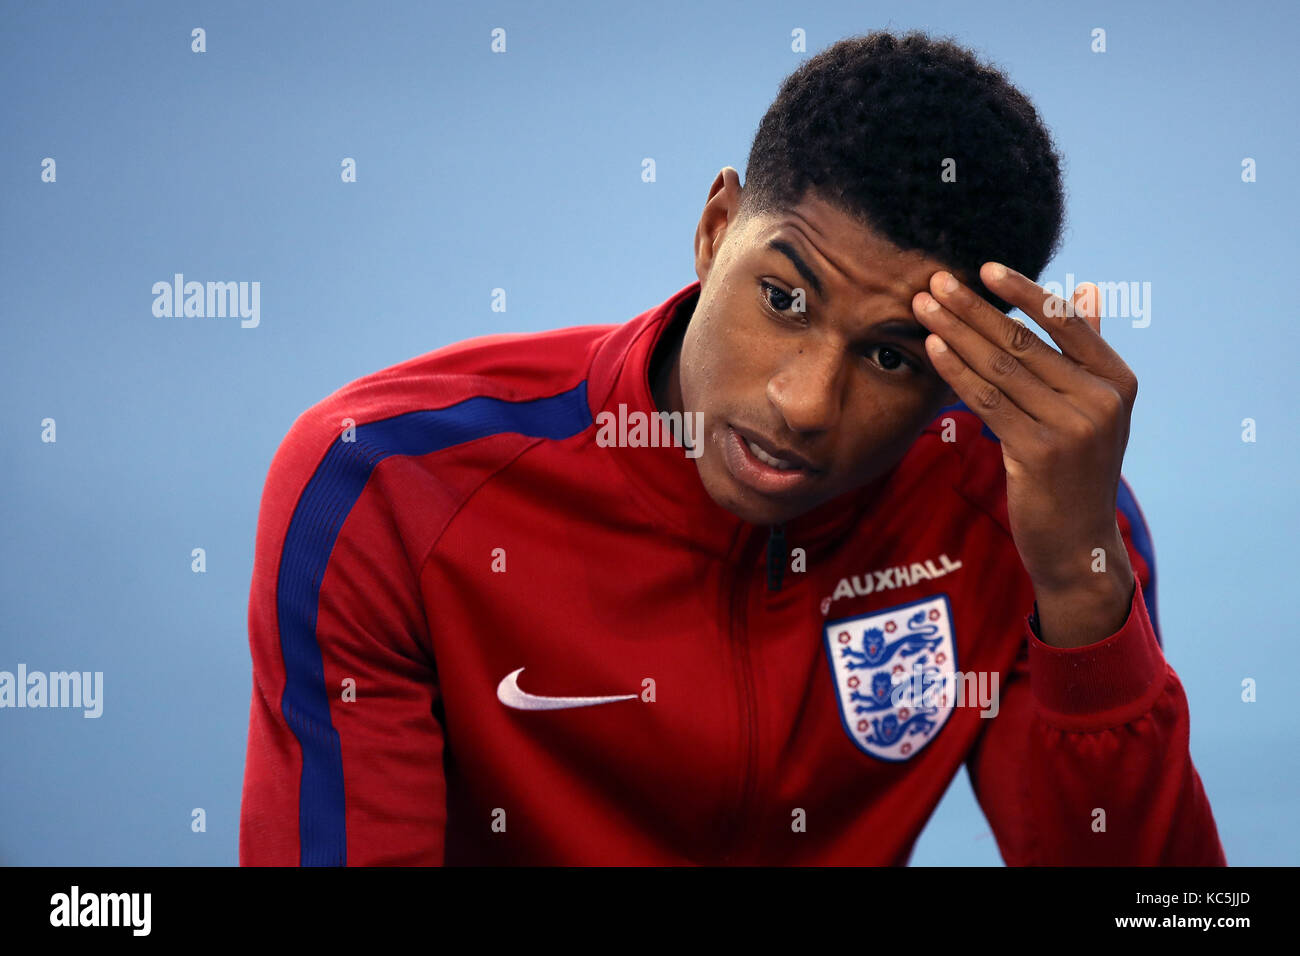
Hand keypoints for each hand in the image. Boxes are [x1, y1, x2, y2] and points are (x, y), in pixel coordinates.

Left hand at [913, 264, 1136, 645]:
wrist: (1076, 543)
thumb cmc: (1076, 470)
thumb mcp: (1092, 409)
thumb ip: (1087, 351)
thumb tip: (1088, 289)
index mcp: (1117, 381)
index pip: (1065, 322)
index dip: (1023, 292)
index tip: (984, 268)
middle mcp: (1101, 400)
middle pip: (1023, 341)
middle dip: (973, 308)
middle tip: (934, 282)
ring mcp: (1073, 426)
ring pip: (1000, 368)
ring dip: (955, 333)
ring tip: (923, 307)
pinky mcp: (1039, 452)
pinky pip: (987, 400)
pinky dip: (955, 370)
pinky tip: (932, 348)